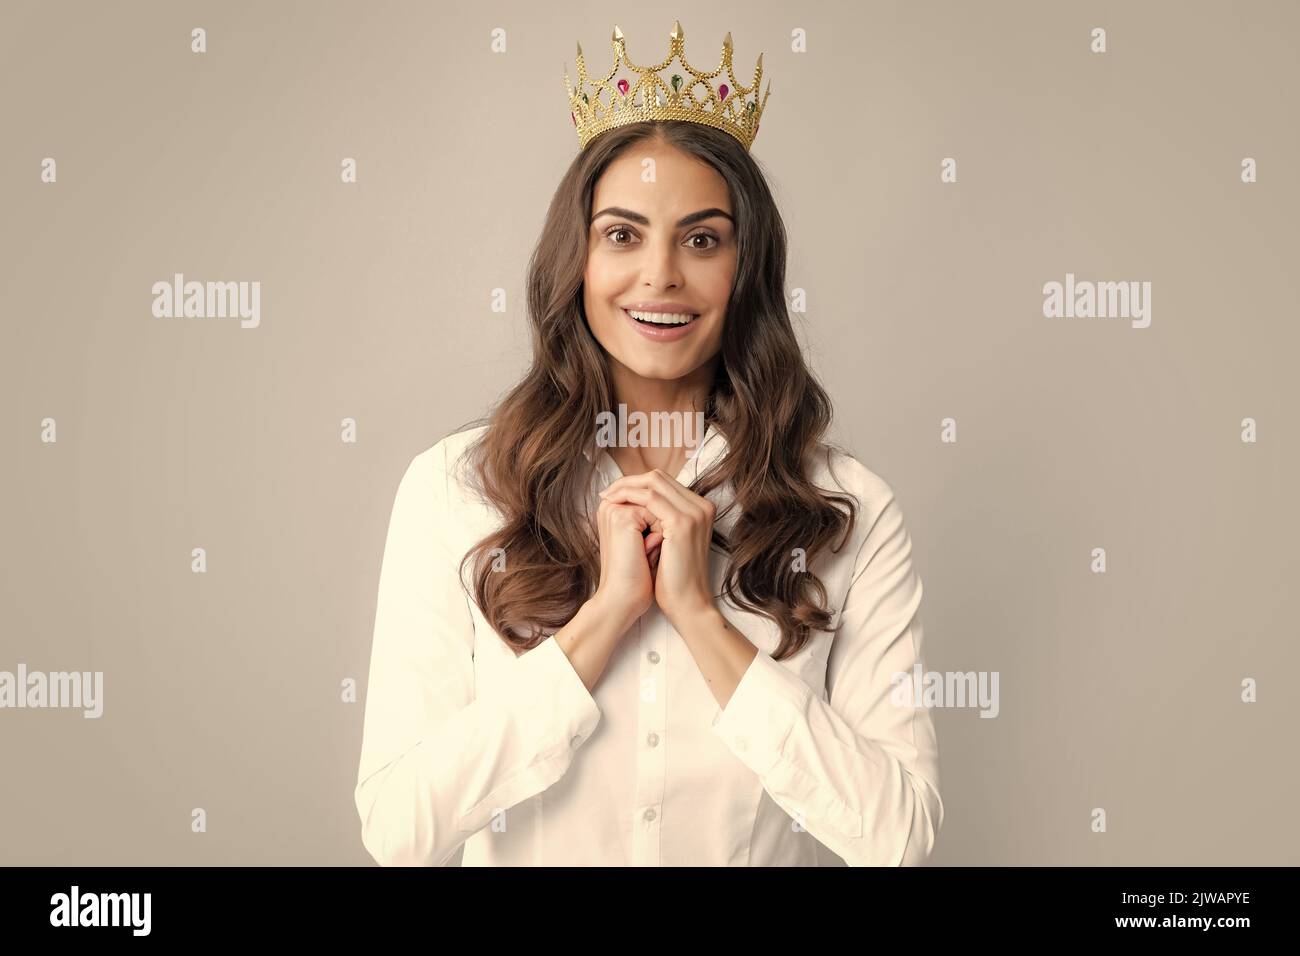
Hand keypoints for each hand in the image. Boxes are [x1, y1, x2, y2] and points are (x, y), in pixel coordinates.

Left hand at [598, 469, 716, 627]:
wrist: (687, 604)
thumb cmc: (674, 577)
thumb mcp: (668, 541)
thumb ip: (660, 519)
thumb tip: (634, 503)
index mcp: (700, 509)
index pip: (664, 482)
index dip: (637, 483)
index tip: (614, 492)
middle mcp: (702, 506)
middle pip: (659, 477)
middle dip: (628, 481)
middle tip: (607, 492)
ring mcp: (694, 513)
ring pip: (653, 483)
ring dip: (626, 487)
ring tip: (607, 497)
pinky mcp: (683, 523)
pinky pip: (651, 498)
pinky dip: (630, 498)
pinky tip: (614, 504)